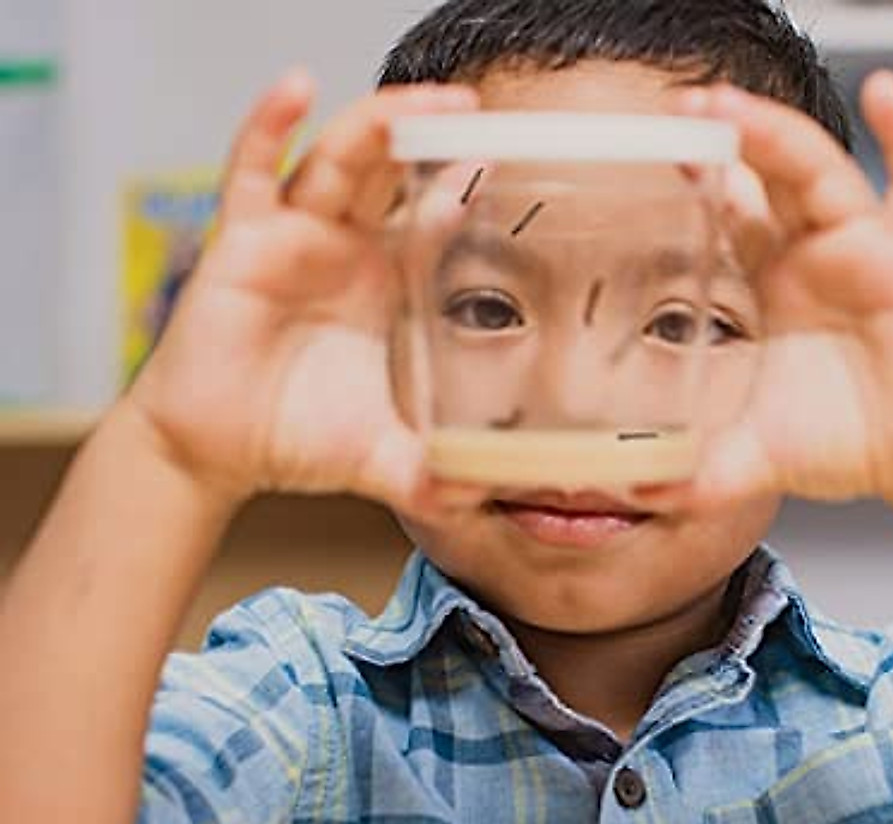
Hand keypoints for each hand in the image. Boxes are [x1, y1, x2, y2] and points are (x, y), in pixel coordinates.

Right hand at [126, 70, 478, 510]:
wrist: (219, 451)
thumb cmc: (299, 438)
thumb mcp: (383, 456)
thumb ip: (435, 474)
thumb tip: (492, 501)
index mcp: (385, 285)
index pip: (433, 221)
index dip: (465, 190)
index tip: (507, 163)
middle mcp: (345, 249)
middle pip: (394, 173)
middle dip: (431, 134)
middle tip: (476, 110)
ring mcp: (295, 237)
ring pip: (338, 160)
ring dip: (376, 121)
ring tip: (421, 101)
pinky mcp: (242, 239)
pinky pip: (253, 169)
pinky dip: (270, 124)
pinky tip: (296, 87)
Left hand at [672, 72, 892, 518]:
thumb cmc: (845, 445)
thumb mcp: (756, 456)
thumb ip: (699, 474)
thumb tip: (637, 495)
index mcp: (773, 287)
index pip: (726, 218)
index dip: (692, 186)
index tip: (647, 155)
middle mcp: (813, 257)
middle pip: (764, 179)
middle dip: (725, 139)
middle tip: (678, 110)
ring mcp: (865, 249)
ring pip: (818, 172)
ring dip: (776, 134)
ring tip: (728, 106)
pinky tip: (885, 90)